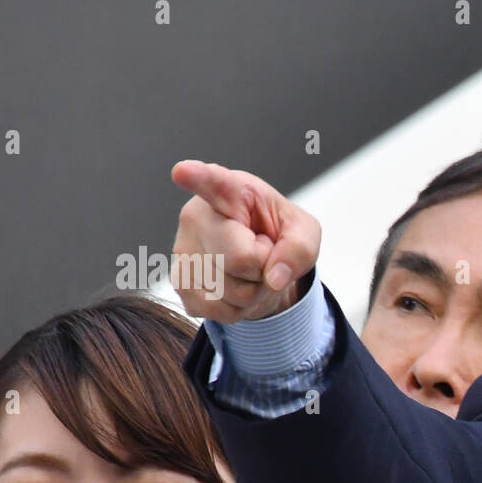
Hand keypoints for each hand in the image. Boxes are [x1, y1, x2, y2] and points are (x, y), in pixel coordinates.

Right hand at [170, 160, 320, 322]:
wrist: (257, 257)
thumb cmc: (275, 232)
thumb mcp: (302, 232)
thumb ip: (299, 247)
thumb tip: (274, 277)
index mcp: (230, 191)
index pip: (212, 183)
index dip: (197, 177)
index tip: (182, 171)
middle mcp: (197, 217)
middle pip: (239, 259)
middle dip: (264, 266)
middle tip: (262, 250)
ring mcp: (183, 251)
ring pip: (233, 292)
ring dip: (255, 290)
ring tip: (250, 267)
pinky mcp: (180, 284)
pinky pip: (221, 311)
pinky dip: (241, 308)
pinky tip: (236, 284)